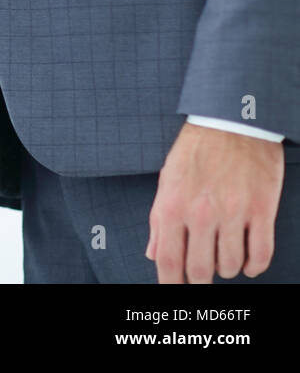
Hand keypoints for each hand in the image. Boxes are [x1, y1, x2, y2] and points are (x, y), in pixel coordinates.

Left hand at [146, 122, 284, 282]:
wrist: (230, 122)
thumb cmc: (195, 151)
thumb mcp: (166, 181)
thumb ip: (158, 220)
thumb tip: (153, 254)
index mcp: (171, 205)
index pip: (168, 259)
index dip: (171, 284)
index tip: (174, 292)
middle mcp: (200, 212)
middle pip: (200, 269)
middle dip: (200, 282)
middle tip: (201, 282)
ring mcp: (232, 212)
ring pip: (231, 265)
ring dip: (228, 269)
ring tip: (224, 260)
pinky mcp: (260, 209)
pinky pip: (261, 254)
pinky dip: (255, 266)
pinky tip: (249, 264)